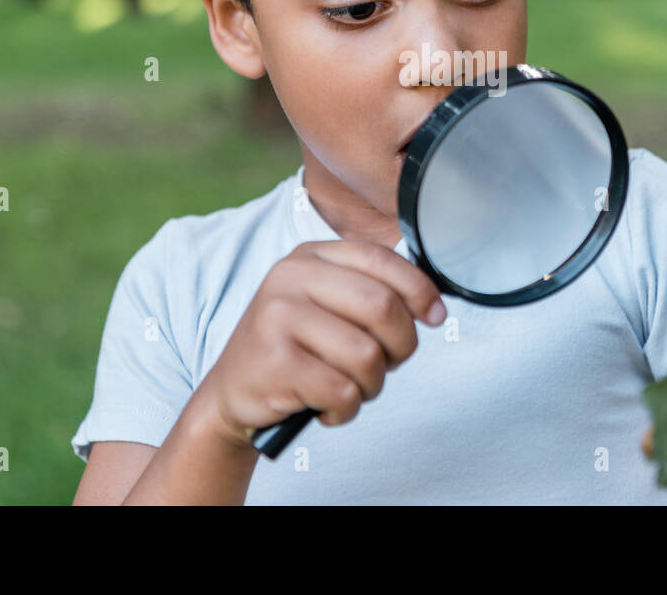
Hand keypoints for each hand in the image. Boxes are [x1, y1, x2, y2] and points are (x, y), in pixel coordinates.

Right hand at [195, 239, 446, 451]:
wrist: (231, 394)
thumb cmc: (294, 350)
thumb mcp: (326, 306)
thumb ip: (371, 293)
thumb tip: (432, 307)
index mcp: (310, 257)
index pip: (380, 258)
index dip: (418, 288)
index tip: (435, 316)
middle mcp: (290, 278)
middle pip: (382, 306)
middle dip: (401, 346)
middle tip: (387, 364)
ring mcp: (278, 318)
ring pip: (367, 355)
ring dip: (371, 385)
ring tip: (349, 388)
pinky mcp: (274, 363)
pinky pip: (342, 392)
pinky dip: (345, 410)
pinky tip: (326, 407)